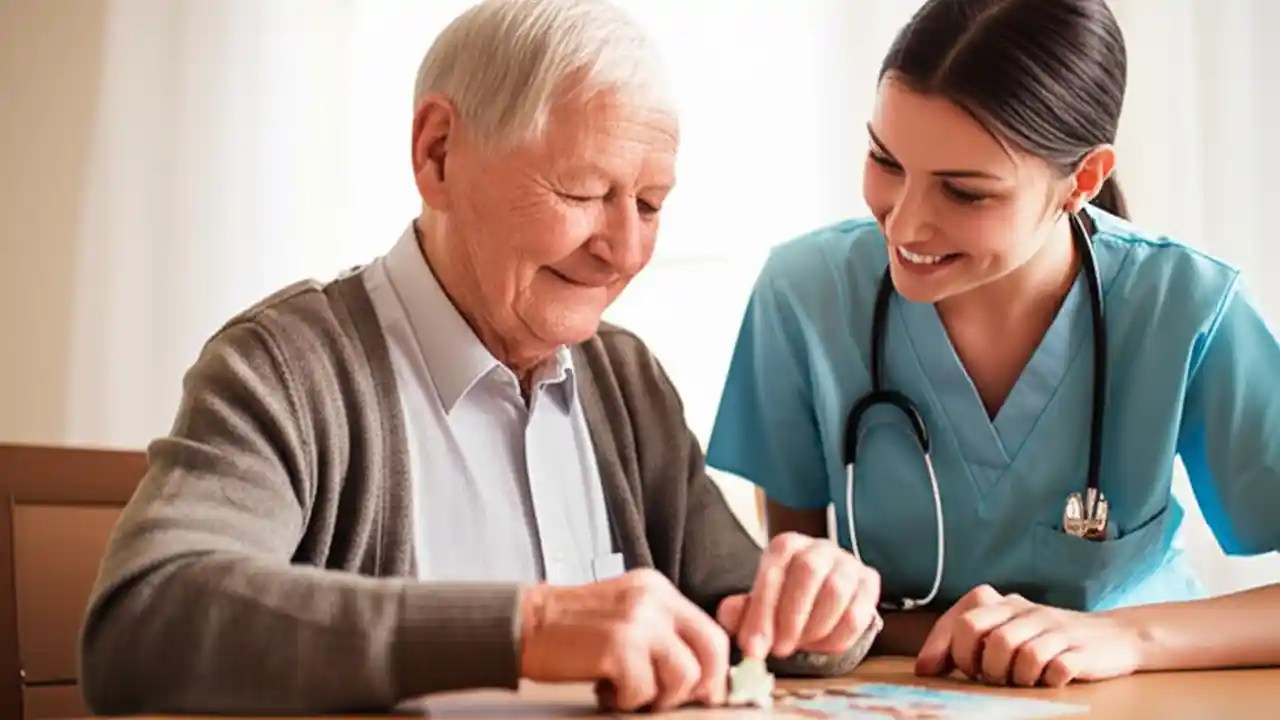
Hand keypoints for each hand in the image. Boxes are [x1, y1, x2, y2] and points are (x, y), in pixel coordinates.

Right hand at [519, 569, 729, 711]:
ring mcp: (638, 620)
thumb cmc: (571, 630)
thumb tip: (698, 677)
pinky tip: (605, 690)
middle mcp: (654, 599)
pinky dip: (626, 699)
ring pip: (684, 675)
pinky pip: (644, 690)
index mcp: (657, 590)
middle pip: (711, 648)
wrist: (524, 625)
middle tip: (675, 702)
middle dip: (702, 686)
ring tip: (626, 692)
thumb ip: (660, 635)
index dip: (715, 669)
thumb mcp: (625, 616)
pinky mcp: (619, 645)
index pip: (710, 630)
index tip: (706, 693)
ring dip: (657, 696)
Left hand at [717, 532, 880, 658]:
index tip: (754, 648)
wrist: (820, 593)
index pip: (773, 572)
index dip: (761, 614)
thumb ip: (740, 610)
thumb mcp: (759, 602)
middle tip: (780, 650)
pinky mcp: (870, 582)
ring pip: (836, 591)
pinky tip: (822, 646)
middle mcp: (819, 546)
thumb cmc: (783, 599)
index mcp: (786, 545)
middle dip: (791, 618)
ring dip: (815, 628)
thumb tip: (729, 615)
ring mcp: (848, 562)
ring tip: (801, 645)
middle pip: (808, 572)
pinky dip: (838, 638)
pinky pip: (859, 613)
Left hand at [916, 584, 1142, 686]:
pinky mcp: (1081, 651)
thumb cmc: (1049, 638)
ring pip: (1017, 652)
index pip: (962, 619)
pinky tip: (1046, 680)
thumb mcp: (1009, 630)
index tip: (933, 670)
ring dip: (1010, 675)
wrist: (1115, 637)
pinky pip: (1053, 668)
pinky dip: (1044, 680)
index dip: (942, 647)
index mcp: (1005, 604)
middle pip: (985, 634)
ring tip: (1018, 681)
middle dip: (978, 663)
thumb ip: (970, 640)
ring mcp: (1055, 630)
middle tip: (986, 677)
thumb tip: (925, 666)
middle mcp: (1027, 612)